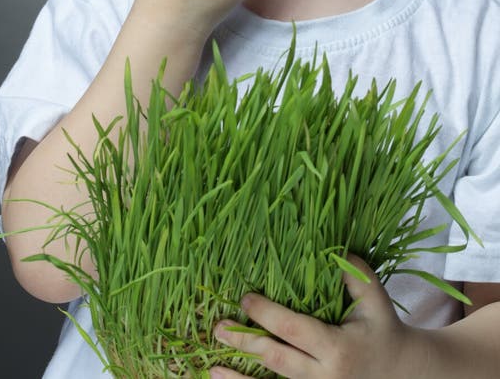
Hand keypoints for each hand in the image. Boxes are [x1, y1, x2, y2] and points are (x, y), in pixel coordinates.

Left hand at [209, 256, 426, 378]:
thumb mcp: (376, 300)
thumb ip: (356, 274)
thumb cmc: (384, 329)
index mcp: (338, 349)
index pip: (294, 330)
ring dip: (240, 378)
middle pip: (277, 360)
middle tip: (219, 327)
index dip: (267, 314)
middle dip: (246, 343)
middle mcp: (325, 376)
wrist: (403, 374)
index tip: (245, 298)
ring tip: (211, 368)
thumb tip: (332, 248)